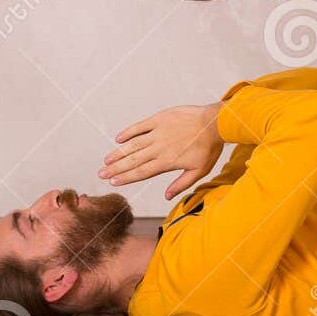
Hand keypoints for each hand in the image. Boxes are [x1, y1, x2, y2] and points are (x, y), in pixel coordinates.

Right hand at [97, 103, 224, 198]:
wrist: (215, 123)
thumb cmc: (209, 148)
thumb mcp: (199, 171)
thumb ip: (181, 184)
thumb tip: (166, 196)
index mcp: (167, 162)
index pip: (142, 172)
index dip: (126, 178)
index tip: (113, 182)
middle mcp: (159, 148)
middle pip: (133, 160)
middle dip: (116, 168)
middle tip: (101, 173)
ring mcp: (158, 132)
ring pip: (133, 145)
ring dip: (118, 153)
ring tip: (106, 160)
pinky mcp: (160, 118)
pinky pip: (140, 126)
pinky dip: (129, 132)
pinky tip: (118, 138)